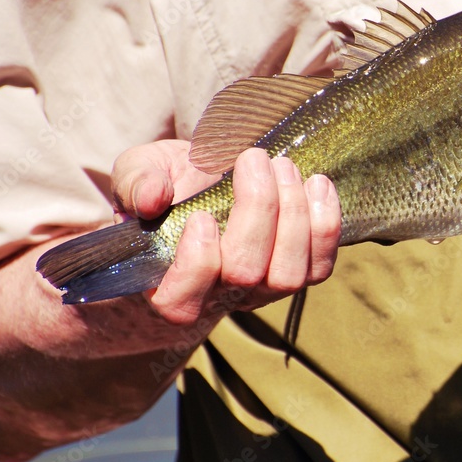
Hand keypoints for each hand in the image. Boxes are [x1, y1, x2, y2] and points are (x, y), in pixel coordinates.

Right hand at [111, 140, 340, 324]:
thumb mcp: (137, 173)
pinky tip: (317, 184)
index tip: (201, 214)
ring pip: (289, 275)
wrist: (206, 185)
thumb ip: (135, 183)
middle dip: (257, 211)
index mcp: (169, 281)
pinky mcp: (300, 272)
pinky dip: (325, 224)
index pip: (182, 302)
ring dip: (294, 215)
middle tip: (255, 159)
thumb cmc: (168, 185)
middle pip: (245, 273)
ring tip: (285, 167)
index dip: (197, 262)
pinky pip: (320, 266)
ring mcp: (263, 289)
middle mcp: (220, 295)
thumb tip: (152, 196)